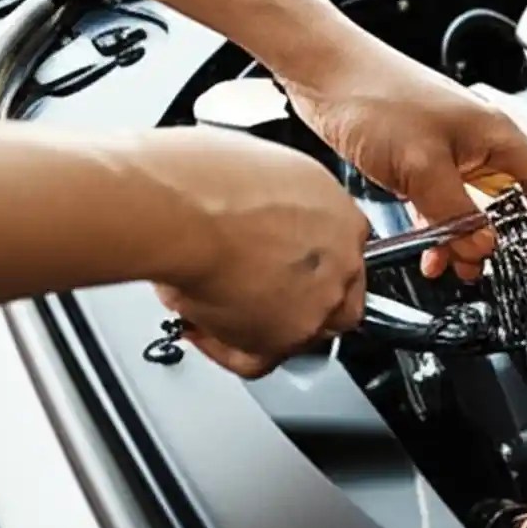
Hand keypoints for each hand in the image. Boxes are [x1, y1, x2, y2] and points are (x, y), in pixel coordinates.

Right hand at [139, 127, 368, 377]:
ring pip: (300, 330)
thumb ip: (283, 202)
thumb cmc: (208, 178)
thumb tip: (264, 213)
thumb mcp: (267, 167)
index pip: (342, 251)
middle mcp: (341, 266)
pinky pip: (257, 360)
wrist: (182, 211)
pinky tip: (201, 326)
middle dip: (295, 295)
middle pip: (333, 295)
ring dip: (261, 321)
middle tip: (253, 284)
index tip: (278, 257)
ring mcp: (315, 307)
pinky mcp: (278, 341)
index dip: (304, 257)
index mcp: (344, 218)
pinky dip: (226, 348)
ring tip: (215, 299)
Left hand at [280, 38, 526, 281]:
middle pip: (518, 202)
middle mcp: (480, 144)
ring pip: (477, 212)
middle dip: (519, 241)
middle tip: (525, 274)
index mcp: (497, 136)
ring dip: (469, 244)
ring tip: (459, 270)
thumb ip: (456, 215)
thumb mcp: (421, 166)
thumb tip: (481, 249)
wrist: (324, 73)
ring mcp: (452, 154)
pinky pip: (446, 209)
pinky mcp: (422, 163)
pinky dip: (442, 234)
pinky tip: (429, 253)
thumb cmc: (374, 95)